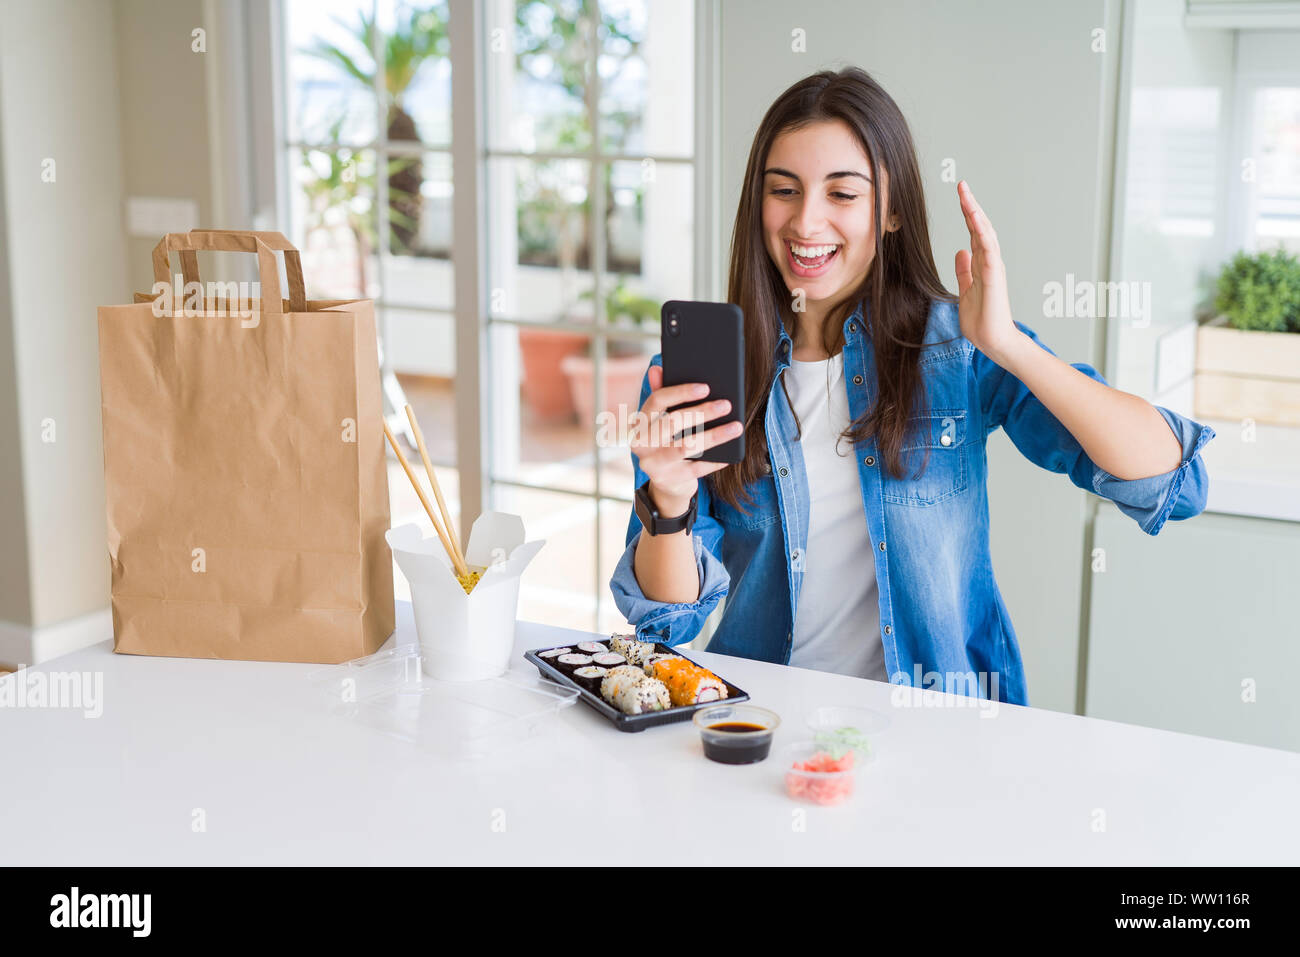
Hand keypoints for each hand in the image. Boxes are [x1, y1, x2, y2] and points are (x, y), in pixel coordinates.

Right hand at [632, 364, 740, 509]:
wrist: (666, 482)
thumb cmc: (667, 442)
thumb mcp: (662, 420)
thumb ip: (662, 395)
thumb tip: (657, 368)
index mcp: (639, 422)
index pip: (657, 401)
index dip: (681, 392)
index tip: (706, 387)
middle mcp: (641, 443)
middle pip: (672, 423)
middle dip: (702, 412)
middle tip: (727, 405)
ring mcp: (653, 464)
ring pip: (686, 446)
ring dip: (715, 435)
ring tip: (736, 426)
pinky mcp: (669, 480)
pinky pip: (697, 468)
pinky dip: (716, 459)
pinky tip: (732, 450)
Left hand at [954, 180, 1022, 364]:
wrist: (992, 340)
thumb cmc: (981, 319)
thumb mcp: (965, 291)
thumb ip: (964, 271)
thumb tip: (960, 251)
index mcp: (981, 264)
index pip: (973, 233)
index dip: (966, 214)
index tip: (960, 195)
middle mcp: (989, 262)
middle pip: (980, 228)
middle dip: (970, 206)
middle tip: (962, 185)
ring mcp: (992, 269)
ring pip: (985, 235)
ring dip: (976, 215)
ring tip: (966, 197)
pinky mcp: (993, 279)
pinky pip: (989, 253)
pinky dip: (984, 236)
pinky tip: (977, 222)